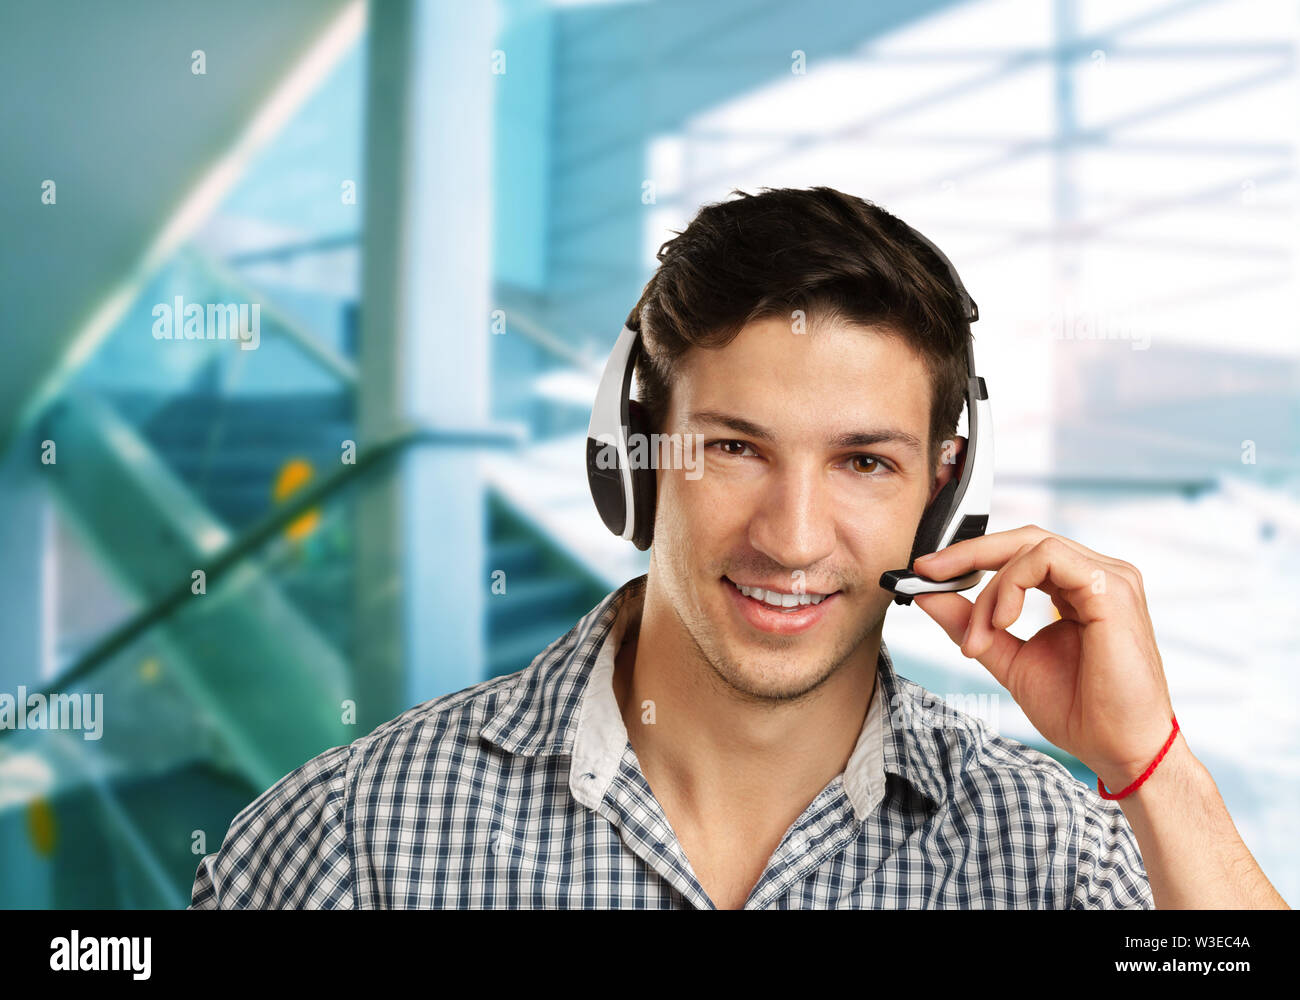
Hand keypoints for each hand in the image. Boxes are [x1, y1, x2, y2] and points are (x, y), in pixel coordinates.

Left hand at [910, 525, 1176, 792]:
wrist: (1118, 750)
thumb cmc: (1079, 711)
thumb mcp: (1008, 658)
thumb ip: (972, 624)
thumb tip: (927, 595)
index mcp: (1078, 588)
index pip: (1019, 552)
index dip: (970, 556)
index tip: (926, 573)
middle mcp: (1097, 574)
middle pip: (1023, 539)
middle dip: (967, 554)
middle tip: (928, 574)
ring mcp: (1109, 577)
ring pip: (1030, 547)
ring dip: (991, 589)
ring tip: (981, 635)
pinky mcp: (1112, 588)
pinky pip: (1048, 558)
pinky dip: (1012, 585)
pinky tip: (1002, 622)